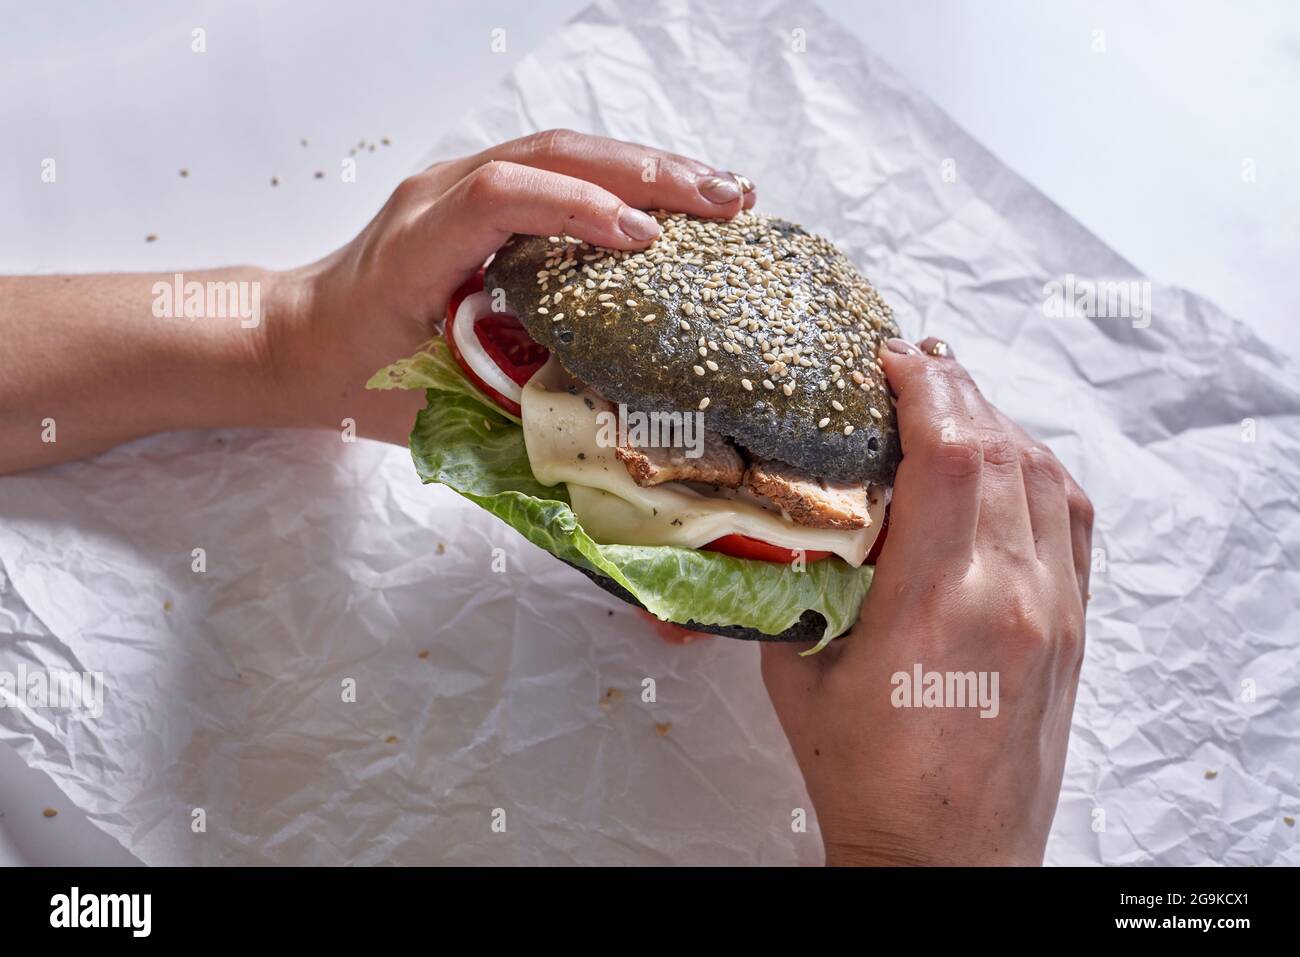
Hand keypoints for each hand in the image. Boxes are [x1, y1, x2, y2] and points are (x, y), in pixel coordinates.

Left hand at [266, 130, 756, 442]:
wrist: (295, 338)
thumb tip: (606, 428)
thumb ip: (504, 405)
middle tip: (728, 201)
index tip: (647, 242)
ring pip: (561, 150)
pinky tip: (673, 198)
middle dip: (647, 173)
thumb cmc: (352, 381)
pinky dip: (620, 178)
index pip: (501, 198)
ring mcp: (455, 184)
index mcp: (414, 249)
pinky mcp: (476, 190)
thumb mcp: (424, 405)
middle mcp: (436, 197)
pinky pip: (556, 166)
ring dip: (648, 166)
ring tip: (725, 191)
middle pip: (548, 154)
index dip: (578, 209)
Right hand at [760, 337, 1093, 865]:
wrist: (945, 862)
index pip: (954, 452)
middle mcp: (1016, 597)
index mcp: (941, 604)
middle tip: (908, 368)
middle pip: (1005, 448)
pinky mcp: (1076, 628)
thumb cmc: (866, 778)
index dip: (925, 388)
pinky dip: (1036, 471)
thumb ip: (797, 579)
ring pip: (1048, 475)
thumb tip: (782, 511)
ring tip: (951, 402)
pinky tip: (1000, 462)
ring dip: (999, 424)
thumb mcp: (800, 668)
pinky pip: (1072, 520)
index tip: (889, 359)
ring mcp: (1058, 611)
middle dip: (956, 391)